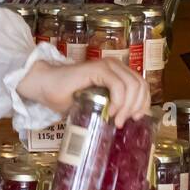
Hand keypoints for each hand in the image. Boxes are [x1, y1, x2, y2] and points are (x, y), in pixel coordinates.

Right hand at [16, 58, 149, 126]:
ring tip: (117, 121)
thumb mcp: (96, 104)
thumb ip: (112, 106)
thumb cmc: (67, 96)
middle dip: (137, 107)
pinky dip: (119, 101)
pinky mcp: (98, 68)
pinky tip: (111, 112)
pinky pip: (118, 85)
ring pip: (133, 86)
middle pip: (141, 86)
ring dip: (128, 107)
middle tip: (123, 123)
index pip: (142, 85)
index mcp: (118, 72)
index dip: (144, 103)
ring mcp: (107, 65)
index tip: (135, 119)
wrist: (44, 85)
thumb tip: (128, 123)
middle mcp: (116, 66)